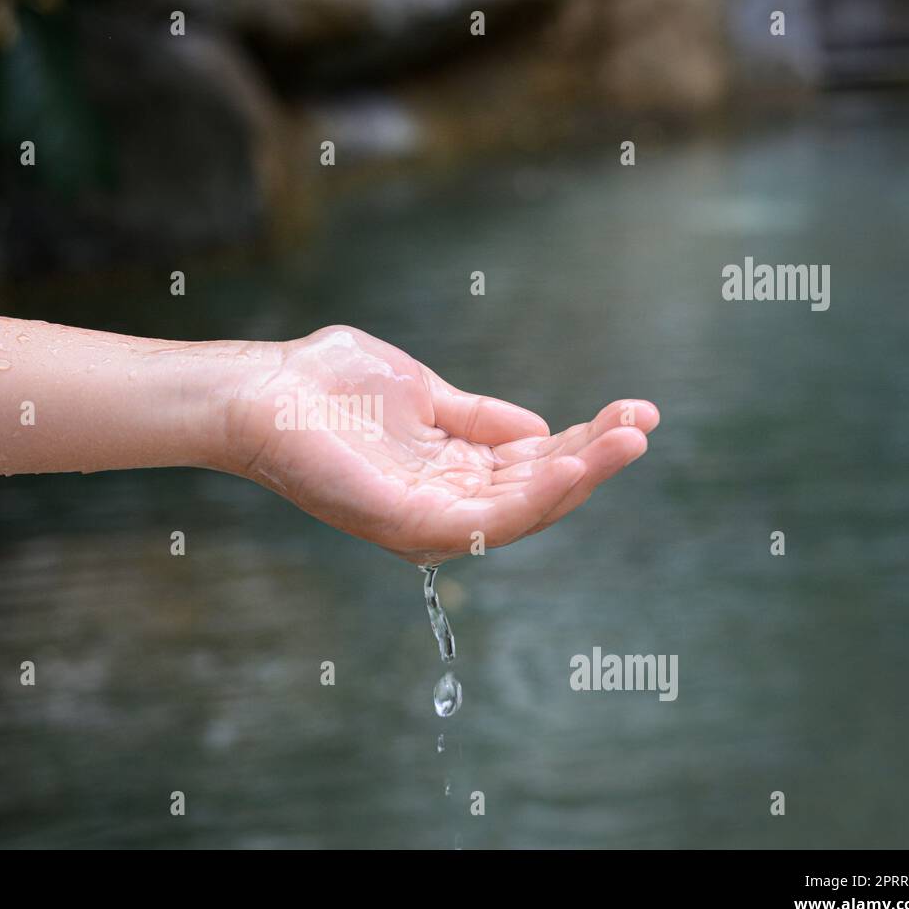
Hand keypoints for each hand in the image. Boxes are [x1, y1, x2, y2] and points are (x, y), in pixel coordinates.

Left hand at [226, 325, 658, 563]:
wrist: (264, 391)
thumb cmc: (328, 384)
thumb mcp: (424, 393)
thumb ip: (478, 417)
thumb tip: (540, 429)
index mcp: (449, 470)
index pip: (531, 466)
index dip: (585, 441)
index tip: (633, 411)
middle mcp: (444, 502)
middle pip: (536, 490)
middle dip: (596, 459)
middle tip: (644, 422)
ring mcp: (426, 518)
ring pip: (522, 510)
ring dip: (580, 478)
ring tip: (628, 441)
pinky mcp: (407, 524)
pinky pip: (484, 520)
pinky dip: (533, 497)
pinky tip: (572, 463)